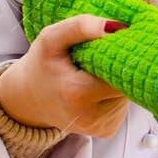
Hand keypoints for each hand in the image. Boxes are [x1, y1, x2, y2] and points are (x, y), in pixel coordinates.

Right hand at [0, 15, 130, 137]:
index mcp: (77, 93)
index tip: (117, 41)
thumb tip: (115, 26)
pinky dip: (115, 93)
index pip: (121, 71)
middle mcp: (91, 117)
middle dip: (121, 67)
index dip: (123, 54)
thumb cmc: (42, 66)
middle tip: (106, 54)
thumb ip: (80, 27)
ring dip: (118, 80)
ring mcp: (101, 127)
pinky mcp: (107, 131)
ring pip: (127, 94)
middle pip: (128, 83)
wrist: (29, 99)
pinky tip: (98, 87)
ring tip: (97, 72)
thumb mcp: (51, 38)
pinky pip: (122, 106)